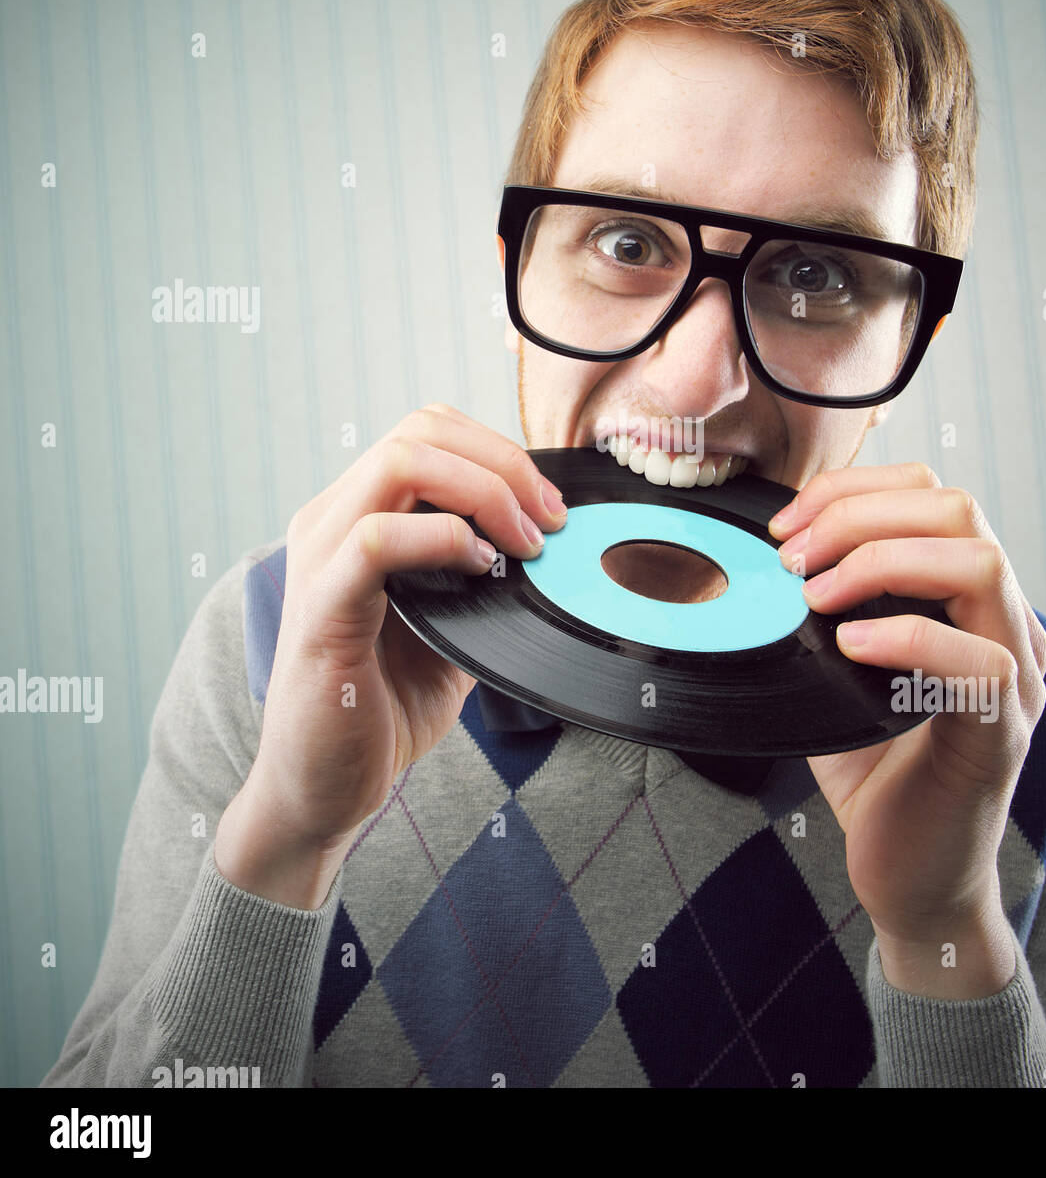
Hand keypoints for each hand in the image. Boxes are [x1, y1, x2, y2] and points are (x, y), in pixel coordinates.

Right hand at [214, 403, 566, 906]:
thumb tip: (552, 541)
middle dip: (504, 463)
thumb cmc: (385, 705)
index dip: (500, 452)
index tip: (550, 507)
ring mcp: (319, 558)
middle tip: (550, 521)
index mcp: (357, 514)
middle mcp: (330, 520)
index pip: (429, 431)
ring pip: (400, 463)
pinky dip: (443, 539)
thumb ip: (485, 573)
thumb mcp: (455, 623)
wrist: (326, 787)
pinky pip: (378, 538)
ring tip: (523, 543)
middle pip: (420, 431)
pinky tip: (481, 570)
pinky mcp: (320, 607)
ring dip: (484, 492)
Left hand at [769, 462, 1045, 997]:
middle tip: (792, 557)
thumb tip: (765, 554)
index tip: (786, 524)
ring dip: (883, 563)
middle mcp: (1006, 624)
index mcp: (969, 598)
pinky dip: (910, 639)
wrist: (911, 876)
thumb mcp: (838, 668)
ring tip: (815, 595)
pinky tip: (851, 646)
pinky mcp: (1003, 734)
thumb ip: (825, 608)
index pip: (933, 495)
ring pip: (982, 565)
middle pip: (959, 510)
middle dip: (859, 515)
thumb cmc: (876, 769)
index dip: (854, 490)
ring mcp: (1015, 677)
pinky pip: (983, 664)